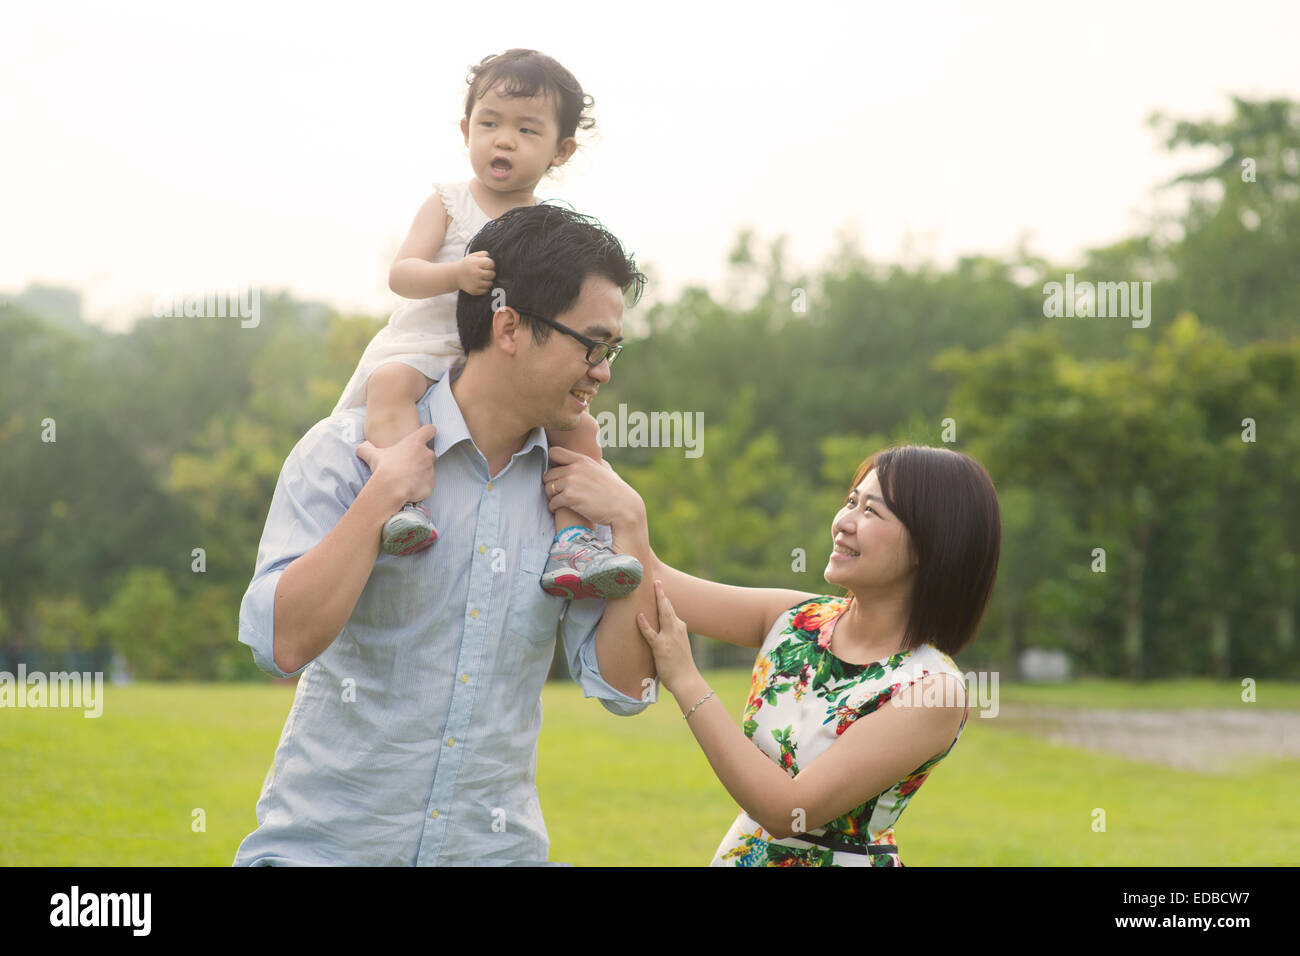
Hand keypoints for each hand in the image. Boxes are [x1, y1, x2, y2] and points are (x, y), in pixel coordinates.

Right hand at [356, 423, 436, 508]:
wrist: (391, 488)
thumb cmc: (384, 468)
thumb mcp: (372, 455)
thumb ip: (367, 448)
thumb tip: (360, 448)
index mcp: (415, 442)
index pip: (430, 430)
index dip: (428, 433)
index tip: (424, 437)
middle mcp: (426, 454)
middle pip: (429, 452)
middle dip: (421, 458)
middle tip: (408, 464)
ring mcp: (430, 469)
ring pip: (429, 469)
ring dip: (421, 472)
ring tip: (406, 478)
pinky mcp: (431, 484)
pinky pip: (428, 483)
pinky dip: (422, 486)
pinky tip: (410, 487)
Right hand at [457, 251, 494, 294]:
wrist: (454, 276)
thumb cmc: (465, 265)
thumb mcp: (471, 256)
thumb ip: (481, 254)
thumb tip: (489, 256)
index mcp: (475, 263)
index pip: (491, 264)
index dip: (490, 264)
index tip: (487, 265)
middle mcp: (475, 273)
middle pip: (492, 274)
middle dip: (490, 272)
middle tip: (485, 272)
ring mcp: (475, 283)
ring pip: (490, 283)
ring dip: (488, 280)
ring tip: (482, 278)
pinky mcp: (474, 290)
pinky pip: (486, 290)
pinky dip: (484, 287)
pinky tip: (480, 283)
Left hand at [543, 447, 645, 529]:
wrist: (624, 508)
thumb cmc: (617, 491)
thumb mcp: (606, 470)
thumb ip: (596, 463)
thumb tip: (596, 459)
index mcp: (582, 460)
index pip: (554, 452)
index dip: (552, 463)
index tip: (556, 473)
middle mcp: (575, 468)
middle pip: (548, 474)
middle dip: (551, 484)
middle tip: (556, 492)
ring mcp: (572, 482)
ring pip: (548, 488)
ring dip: (551, 496)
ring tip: (557, 501)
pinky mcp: (570, 497)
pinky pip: (552, 502)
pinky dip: (553, 507)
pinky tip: (558, 509)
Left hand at [636, 581, 699, 696]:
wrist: (687, 680)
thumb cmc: (681, 666)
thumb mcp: (678, 645)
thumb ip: (670, 636)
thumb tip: (660, 630)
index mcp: (680, 628)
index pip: (671, 609)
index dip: (664, 598)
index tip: (659, 587)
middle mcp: (677, 629)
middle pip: (668, 607)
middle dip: (661, 593)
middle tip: (656, 581)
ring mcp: (670, 637)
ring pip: (663, 614)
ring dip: (658, 600)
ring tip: (653, 588)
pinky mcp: (661, 647)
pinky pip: (651, 634)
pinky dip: (645, 624)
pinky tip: (639, 616)